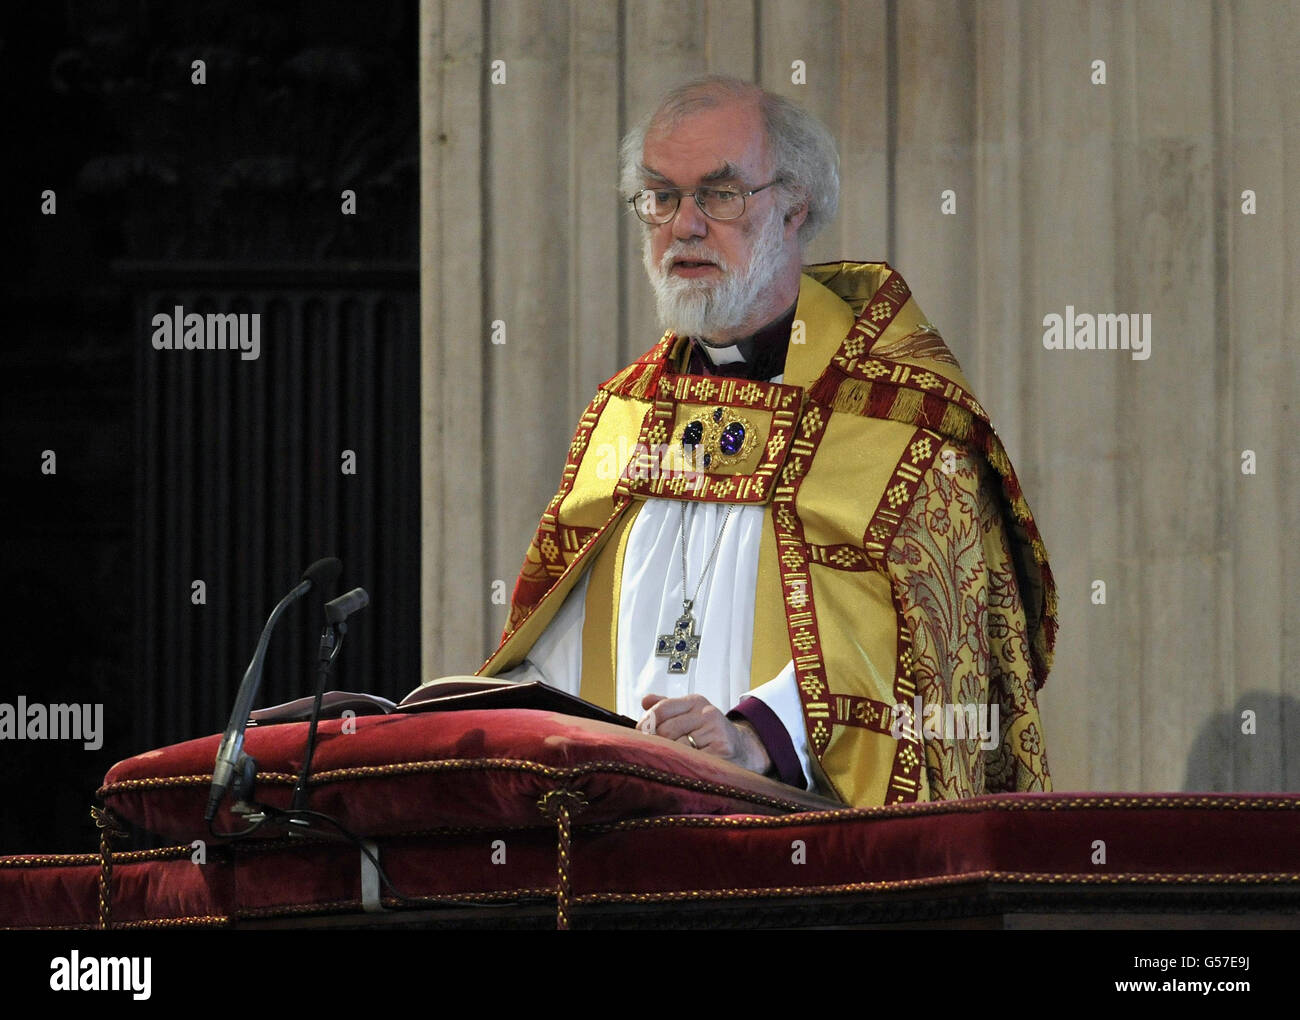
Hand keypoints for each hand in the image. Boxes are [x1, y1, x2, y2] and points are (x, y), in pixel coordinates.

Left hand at [638, 693, 771, 775]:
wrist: (743, 749)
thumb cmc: (709, 734)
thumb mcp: (690, 714)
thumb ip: (667, 707)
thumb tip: (645, 700)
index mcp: (696, 702)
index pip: (662, 708)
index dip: (647, 722)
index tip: (641, 734)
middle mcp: (707, 713)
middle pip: (666, 730)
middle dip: (658, 743)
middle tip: (657, 753)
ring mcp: (715, 732)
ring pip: (677, 747)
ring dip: (671, 757)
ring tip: (673, 762)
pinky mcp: (721, 750)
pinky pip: (692, 760)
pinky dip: (685, 766)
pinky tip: (686, 768)